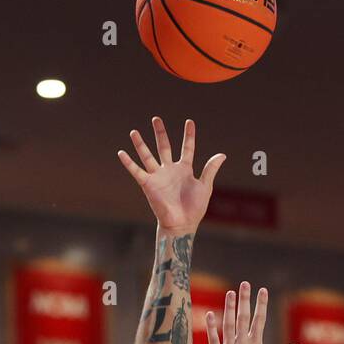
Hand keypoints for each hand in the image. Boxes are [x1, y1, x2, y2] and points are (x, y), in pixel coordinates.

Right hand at [117, 117, 224, 232]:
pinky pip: (136, 171)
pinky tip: (121, 152)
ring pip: (148, 156)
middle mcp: (170, 170)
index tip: (190, 122)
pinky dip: (129, 163)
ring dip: (140, 144)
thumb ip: (210, 169)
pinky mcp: (148, 184)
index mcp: (185, 170)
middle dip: (160, 133)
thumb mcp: (205, 187)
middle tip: (156, 119)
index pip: (187, 148)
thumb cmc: (194, 209)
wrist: (182, 225)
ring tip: (134, 132)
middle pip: (164, 147)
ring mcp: (158, 176)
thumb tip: (222, 154)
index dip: (189, 136)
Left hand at [205, 282, 301, 343]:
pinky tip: (209, 314)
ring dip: (229, 308)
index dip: (261, 304)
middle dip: (245, 299)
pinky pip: (212, 341)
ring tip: (230, 293)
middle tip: (244, 283)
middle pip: (244, 317)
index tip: (262, 290)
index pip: (260, 319)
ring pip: (228, 324)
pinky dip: (211, 328)